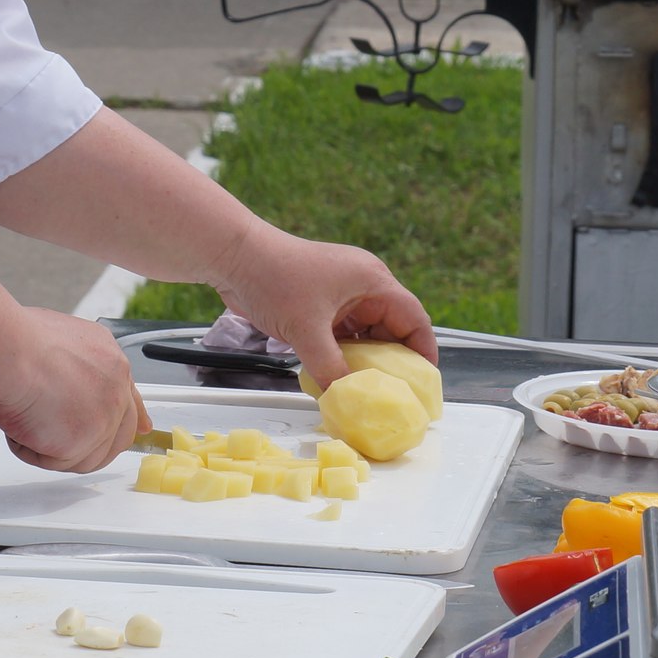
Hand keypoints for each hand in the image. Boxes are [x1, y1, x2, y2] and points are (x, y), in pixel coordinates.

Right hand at [0, 309, 150, 472]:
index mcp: (111, 361)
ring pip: (85, 456)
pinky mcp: (82, 442)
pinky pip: (56, 462)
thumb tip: (70, 384)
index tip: (140, 430)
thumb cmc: (18, 341)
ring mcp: (103, 417)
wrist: (8, 350)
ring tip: (27, 417)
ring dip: (52, 446)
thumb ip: (80, 367)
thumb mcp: (63, 342)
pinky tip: (21, 424)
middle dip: (87, 444)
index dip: (131, 419)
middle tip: (58, 440)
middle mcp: (115, 388)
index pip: (131, 400)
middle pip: (117, 436)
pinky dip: (31, 449)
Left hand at [212, 224, 435, 388]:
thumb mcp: (307, 331)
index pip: (413, 318)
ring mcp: (340, 293)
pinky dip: (343, 353)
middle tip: (393, 394)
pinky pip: (343, 333)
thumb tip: (345, 400)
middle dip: (392, 361)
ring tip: (365, 390)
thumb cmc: (274, 279)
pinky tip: (338, 376)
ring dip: (365, 359)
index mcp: (372, 280)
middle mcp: (362, 284)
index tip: (424, 383)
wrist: (233, 257)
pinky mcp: (320, 302)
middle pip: (392, 328)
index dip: (423, 351)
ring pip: (365, 333)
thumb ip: (330, 369)